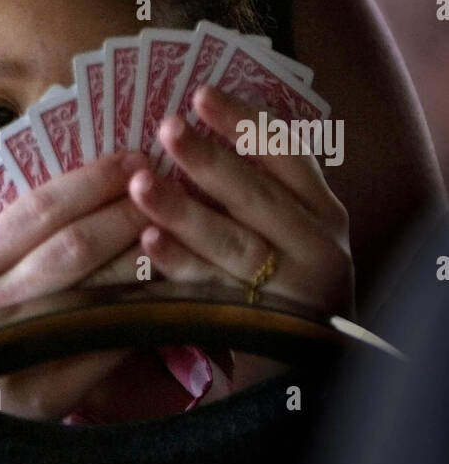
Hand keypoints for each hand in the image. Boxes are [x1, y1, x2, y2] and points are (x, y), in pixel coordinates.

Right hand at [0, 149, 156, 417]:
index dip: (92, 180)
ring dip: (141, 260)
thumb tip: (91, 190)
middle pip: (72, 246)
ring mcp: (17, 350)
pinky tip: (165, 297)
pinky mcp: (46, 393)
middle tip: (168, 188)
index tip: (132, 159)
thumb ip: (17, 240)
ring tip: (173, 233)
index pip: (38, 208)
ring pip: (94, 292)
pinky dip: (136, 317)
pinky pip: (103, 346)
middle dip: (126, 213)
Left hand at [130, 85, 354, 319]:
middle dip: (209, 160)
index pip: (288, 154)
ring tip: (141, 183)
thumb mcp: (289, 228)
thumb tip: (191, 125)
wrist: (305, 370)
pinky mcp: (262, 327)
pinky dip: (179, 263)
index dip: (244, 121)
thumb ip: (256, 186)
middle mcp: (317, 247)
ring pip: (233, 243)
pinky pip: (212, 289)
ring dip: (184, 210)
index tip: (201, 93)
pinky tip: (148, 241)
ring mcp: (292, 290)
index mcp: (322, 211)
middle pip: (257, 196)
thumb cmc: (284, 278)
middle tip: (167, 126)